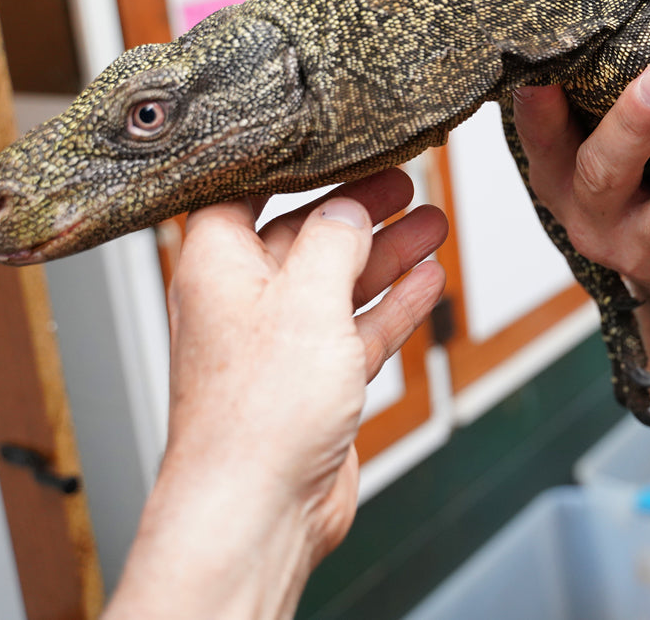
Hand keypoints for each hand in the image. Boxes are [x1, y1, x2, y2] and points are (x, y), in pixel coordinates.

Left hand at [104, 168, 446, 619]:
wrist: (259, 508)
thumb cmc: (258, 412)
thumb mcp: (306, 299)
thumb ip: (334, 241)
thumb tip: (348, 209)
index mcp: (218, 264)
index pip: (247, 191)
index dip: (292, 164)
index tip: (337, 140)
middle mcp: (245, 299)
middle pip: (305, 233)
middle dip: (356, 208)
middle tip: (402, 180)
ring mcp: (281, 342)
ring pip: (340, 281)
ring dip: (386, 254)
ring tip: (432, 222)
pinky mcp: (313, 381)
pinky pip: (357, 328)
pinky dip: (391, 305)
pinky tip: (426, 279)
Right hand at [512, 57, 649, 310]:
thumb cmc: (643, 181)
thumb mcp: (604, 147)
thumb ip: (603, 97)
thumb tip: (631, 1)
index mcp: (561, 180)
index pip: (540, 137)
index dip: (538, 105)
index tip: (542, 66)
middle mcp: (593, 222)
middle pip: (604, 173)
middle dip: (638, 122)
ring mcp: (646, 256)